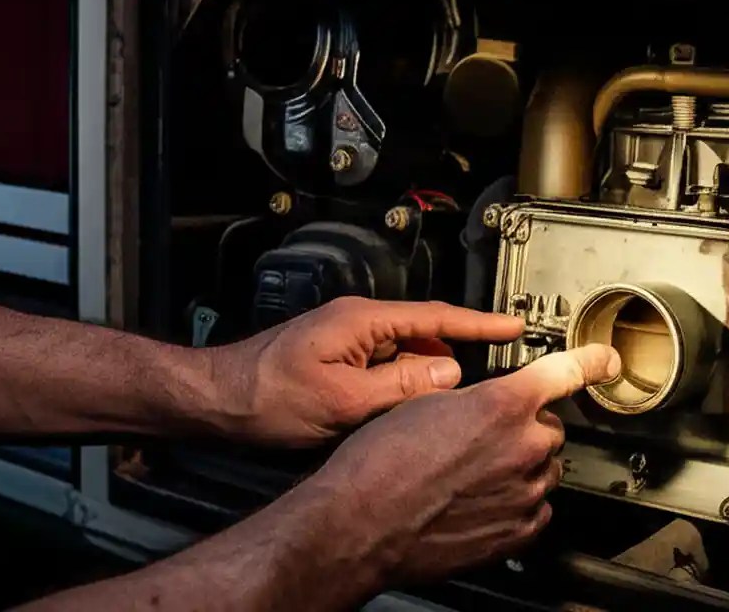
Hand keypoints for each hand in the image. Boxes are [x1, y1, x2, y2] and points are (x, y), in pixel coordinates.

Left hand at [209, 297, 523, 445]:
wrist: (214, 401)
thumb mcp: (342, 400)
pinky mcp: (336, 359)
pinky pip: (384, 367)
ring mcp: (346, 340)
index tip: (514, 326)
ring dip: (426, 377)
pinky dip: (403, 385)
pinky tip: (409, 410)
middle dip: (456, 358)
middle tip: (489, 381)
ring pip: (405, 356)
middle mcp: (357, 323)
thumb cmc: (265, 397)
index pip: (436, 318)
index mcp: (363, 320)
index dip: (480, 324)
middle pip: (424, 336)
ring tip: (451, 404)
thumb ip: (400, 387)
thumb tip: (449, 376)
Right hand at [309, 343, 620, 584]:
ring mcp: (525, 492)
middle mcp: (524, 447)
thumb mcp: (423, 403)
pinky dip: (516, 502)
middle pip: (547, 426)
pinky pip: (536, 508)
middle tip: (478, 439)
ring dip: (518, 466)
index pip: (566, 372)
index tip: (606, 360)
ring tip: (469, 476)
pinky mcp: (519, 531)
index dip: (590, 361)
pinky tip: (477, 502)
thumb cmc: (378, 464)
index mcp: (502, 405)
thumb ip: (472, 397)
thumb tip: (485, 400)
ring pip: (543, 467)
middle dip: (522, 428)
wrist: (357, 525)